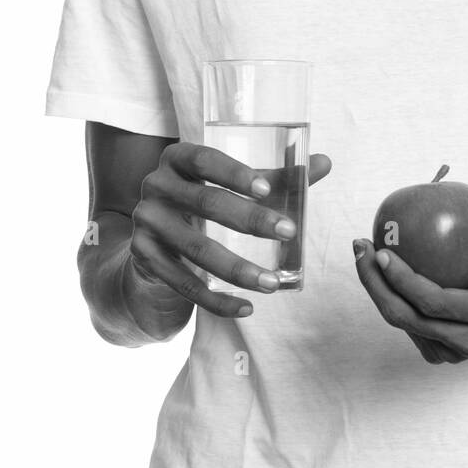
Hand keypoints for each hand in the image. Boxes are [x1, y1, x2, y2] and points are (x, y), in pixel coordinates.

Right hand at [128, 140, 330, 317]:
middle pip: (205, 203)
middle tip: (288, 233)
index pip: (204, 159)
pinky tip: (245, 308)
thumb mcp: (232, 185)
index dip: (234, 173)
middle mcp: (156, 186)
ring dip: (237, 269)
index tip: (268, 188)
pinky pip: (183, 283)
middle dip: (250, 220)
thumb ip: (276, 175)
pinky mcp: (143, 257)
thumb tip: (323, 162)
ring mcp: (146, 222)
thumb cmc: (205, 201)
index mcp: (178, 159)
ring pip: (196, 248)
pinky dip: (216, 300)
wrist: (153, 236)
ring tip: (272, 284)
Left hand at [352, 238, 467, 362]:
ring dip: (376, 289)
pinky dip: (389, 298)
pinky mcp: (438, 353)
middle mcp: (465, 342)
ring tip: (364, 254)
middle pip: (406, 316)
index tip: (381, 252)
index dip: (402, 280)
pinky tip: (378, 272)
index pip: (433, 302)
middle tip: (361, 249)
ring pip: (401, 323)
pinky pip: (406, 325)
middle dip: (375, 283)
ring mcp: (450, 353)